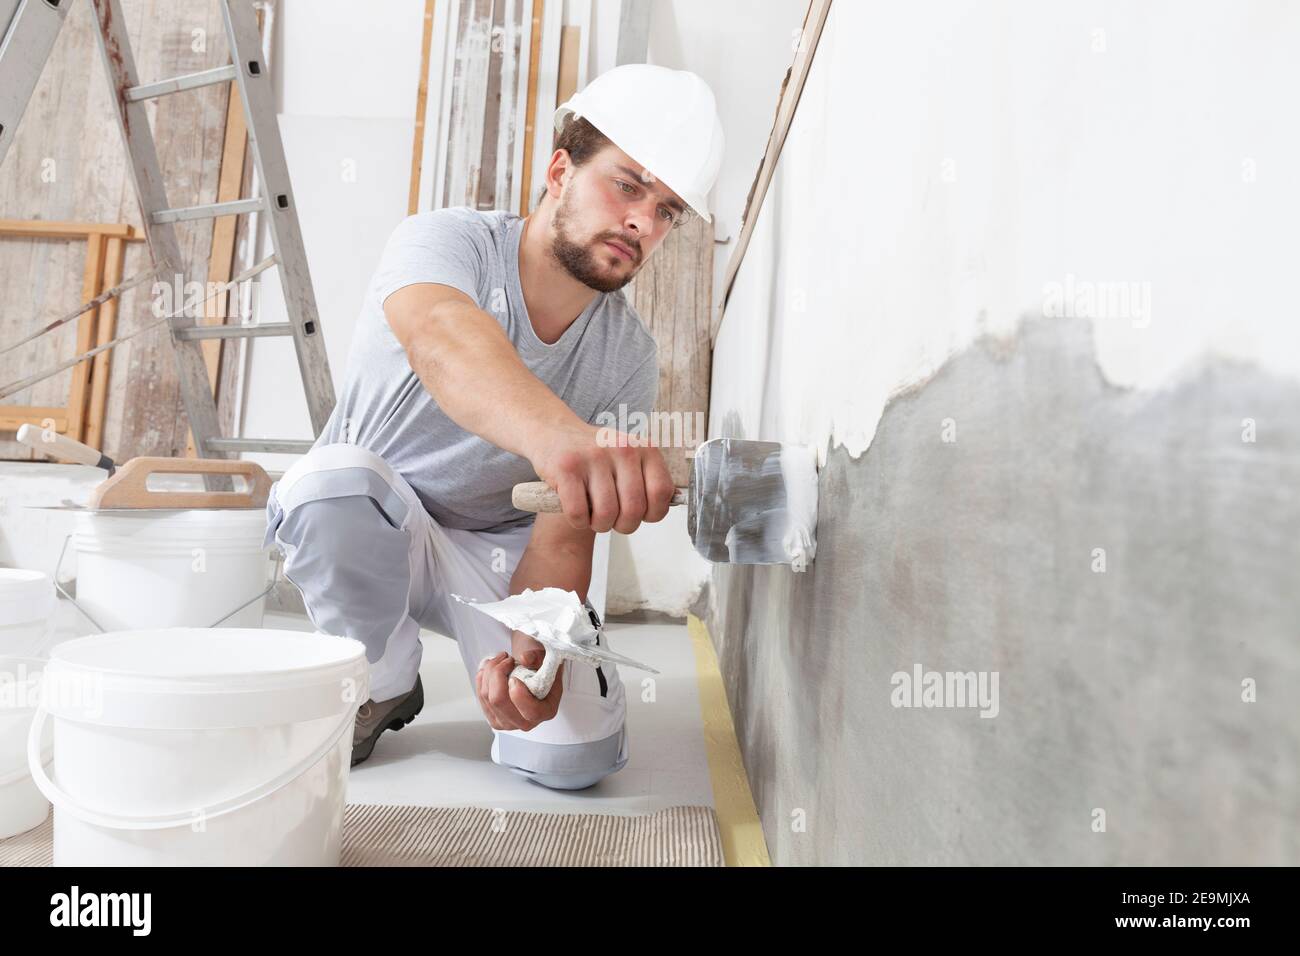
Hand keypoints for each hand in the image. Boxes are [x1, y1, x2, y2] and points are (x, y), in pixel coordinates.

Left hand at [475, 635, 562, 731]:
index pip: (531, 711)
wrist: (532, 674)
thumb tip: (524, 658)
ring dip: (489, 671)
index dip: (519, 694)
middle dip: (497, 672)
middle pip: (499, 701)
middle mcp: (526, 723)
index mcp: (546, 711)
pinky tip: (491, 668)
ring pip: (486, 696)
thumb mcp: (546, 658)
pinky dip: (482, 677)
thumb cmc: (541, 668)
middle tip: (507, 658)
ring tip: (500, 658)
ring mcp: (507, 723)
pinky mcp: (494, 719)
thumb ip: (538, 657)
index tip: (515, 675)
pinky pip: (480, 696)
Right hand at [528, 420, 674, 533]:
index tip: (640, 514)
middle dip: (623, 525)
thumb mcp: (629, 458)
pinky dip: (578, 521)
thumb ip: (648, 480)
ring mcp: (593, 457)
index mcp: (644, 448)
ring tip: (593, 516)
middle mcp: (622, 449)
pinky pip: (578, 513)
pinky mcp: (566, 467)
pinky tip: (577, 512)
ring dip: (599, 525)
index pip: (662, 493)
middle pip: (634, 509)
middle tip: (613, 520)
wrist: (553, 432)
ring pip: (606, 514)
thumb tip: (665, 507)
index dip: (652, 514)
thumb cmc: (595, 455)